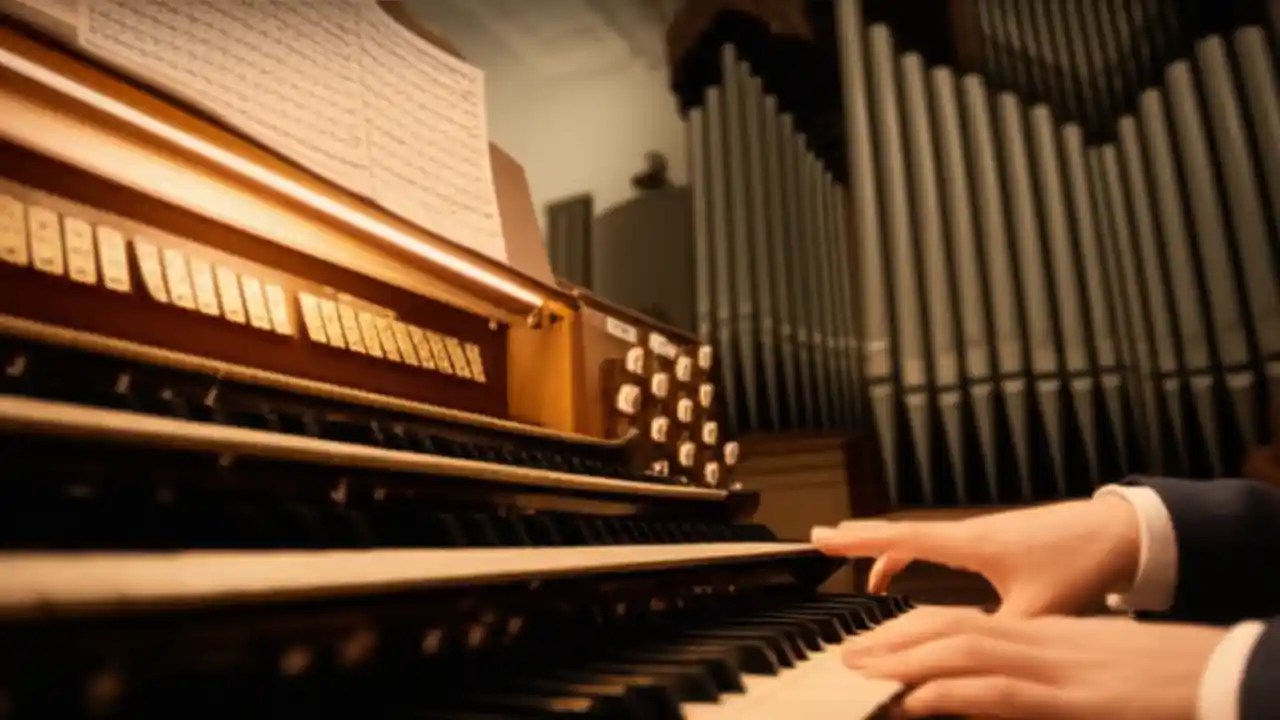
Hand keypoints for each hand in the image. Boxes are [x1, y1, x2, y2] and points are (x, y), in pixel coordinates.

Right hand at [810, 495, 1140, 615]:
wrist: (1120, 531)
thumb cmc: (1080, 562)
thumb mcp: (1038, 608)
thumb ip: (1001, 636)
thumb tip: (974, 668)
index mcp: (969, 544)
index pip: (900, 538)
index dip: (857, 540)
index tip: (821, 536)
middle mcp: (969, 532)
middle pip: (899, 533)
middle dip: (859, 538)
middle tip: (821, 537)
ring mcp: (982, 534)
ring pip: (920, 539)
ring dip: (887, 550)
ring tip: (865, 573)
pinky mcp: (997, 540)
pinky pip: (940, 545)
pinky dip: (918, 556)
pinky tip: (922, 576)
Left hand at [844, 607, 1225, 719]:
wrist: (1216, 673)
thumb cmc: (1155, 676)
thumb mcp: (1085, 670)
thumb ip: (1038, 674)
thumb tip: (993, 691)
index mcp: (1040, 633)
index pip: (960, 621)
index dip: (909, 631)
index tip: (870, 646)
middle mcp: (1037, 640)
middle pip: (947, 627)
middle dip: (891, 641)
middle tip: (846, 659)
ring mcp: (1051, 666)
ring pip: (961, 649)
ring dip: (905, 660)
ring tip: (862, 673)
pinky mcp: (1069, 696)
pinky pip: (997, 689)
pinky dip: (951, 691)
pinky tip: (917, 698)